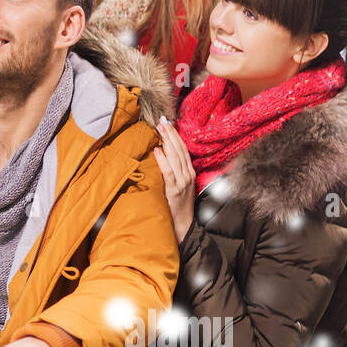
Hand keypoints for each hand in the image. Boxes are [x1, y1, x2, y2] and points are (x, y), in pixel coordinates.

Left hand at [153, 116, 195, 242]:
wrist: (183, 225)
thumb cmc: (177, 205)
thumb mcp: (178, 186)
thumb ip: (173, 172)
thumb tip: (160, 155)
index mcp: (189, 172)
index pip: (183, 150)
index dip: (176, 136)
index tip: (167, 123)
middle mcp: (188, 175)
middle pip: (180, 150)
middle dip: (171, 134)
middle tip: (162, 121)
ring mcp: (182, 182)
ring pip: (176, 157)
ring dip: (167, 141)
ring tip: (160, 129)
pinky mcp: (175, 190)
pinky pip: (169, 172)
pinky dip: (163, 160)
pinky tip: (157, 150)